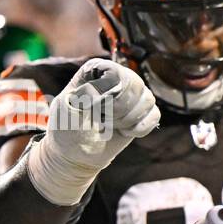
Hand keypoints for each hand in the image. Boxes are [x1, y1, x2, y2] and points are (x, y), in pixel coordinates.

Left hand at [26, 58, 159, 205]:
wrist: (76, 153)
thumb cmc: (67, 128)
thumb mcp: (67, 108)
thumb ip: (87, 94)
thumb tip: (111, 91)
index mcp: (95, 70)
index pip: (115, 73)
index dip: (108, 95)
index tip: (92, 109)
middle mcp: (117, 77)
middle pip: (135, 84)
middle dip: (120, 109)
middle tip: (103, 120)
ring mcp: (132, 94)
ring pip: (148, 99)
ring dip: (128, 119)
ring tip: (111, 125)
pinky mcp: (143, 112)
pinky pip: (155, 114)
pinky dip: (140, 128)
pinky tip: (125, 132)